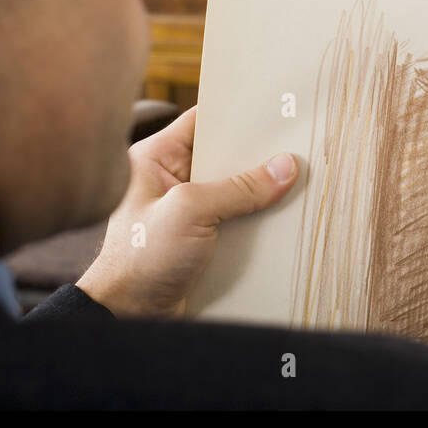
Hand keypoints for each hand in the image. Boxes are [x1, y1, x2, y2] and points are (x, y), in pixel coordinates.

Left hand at [76, 106, 298, 318]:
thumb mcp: (190, 211)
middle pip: (225, 155)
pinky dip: (256, 217)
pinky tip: (281, 214)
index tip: (273, 110)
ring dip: (260, 189)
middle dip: (257, 155)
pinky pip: (235, 216)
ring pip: (234, 188)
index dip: (237, 113)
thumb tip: (285, 166)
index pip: (202, 120)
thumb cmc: (140, 259)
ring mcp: (186, 209)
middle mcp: (171, 178)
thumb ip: (238, 188)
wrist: (130, 317)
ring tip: (297, 179)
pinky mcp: (200, 236)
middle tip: (294, 147)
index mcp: (156, 158)